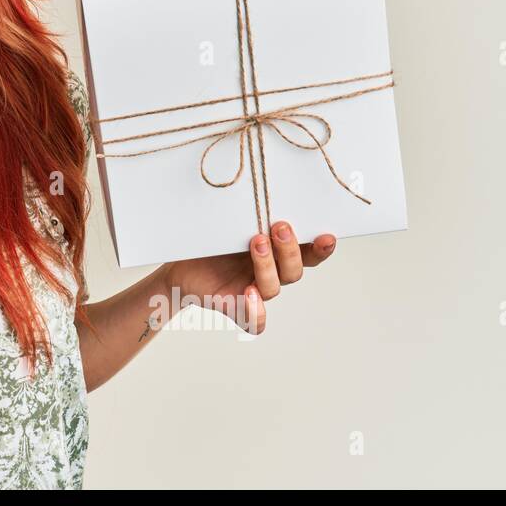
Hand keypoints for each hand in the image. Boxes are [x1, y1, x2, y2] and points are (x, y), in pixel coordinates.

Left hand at [160, 221, 336, 334]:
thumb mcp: (227, 220)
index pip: (308, 253)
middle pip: (294, 270)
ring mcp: (254, 291)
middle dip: (290, 249)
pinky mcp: (236, 307)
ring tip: (256, 242)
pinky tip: (249, 293)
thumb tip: (255, 184)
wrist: (178, 264)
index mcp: (276, 252)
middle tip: (279, 227)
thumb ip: (246, 211)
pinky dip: (255, 310)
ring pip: (274, 287)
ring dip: (268, 265)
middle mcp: (270, 273)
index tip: (326, 235)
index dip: (321, 249)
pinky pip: (254, 320)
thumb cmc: (207, 240)